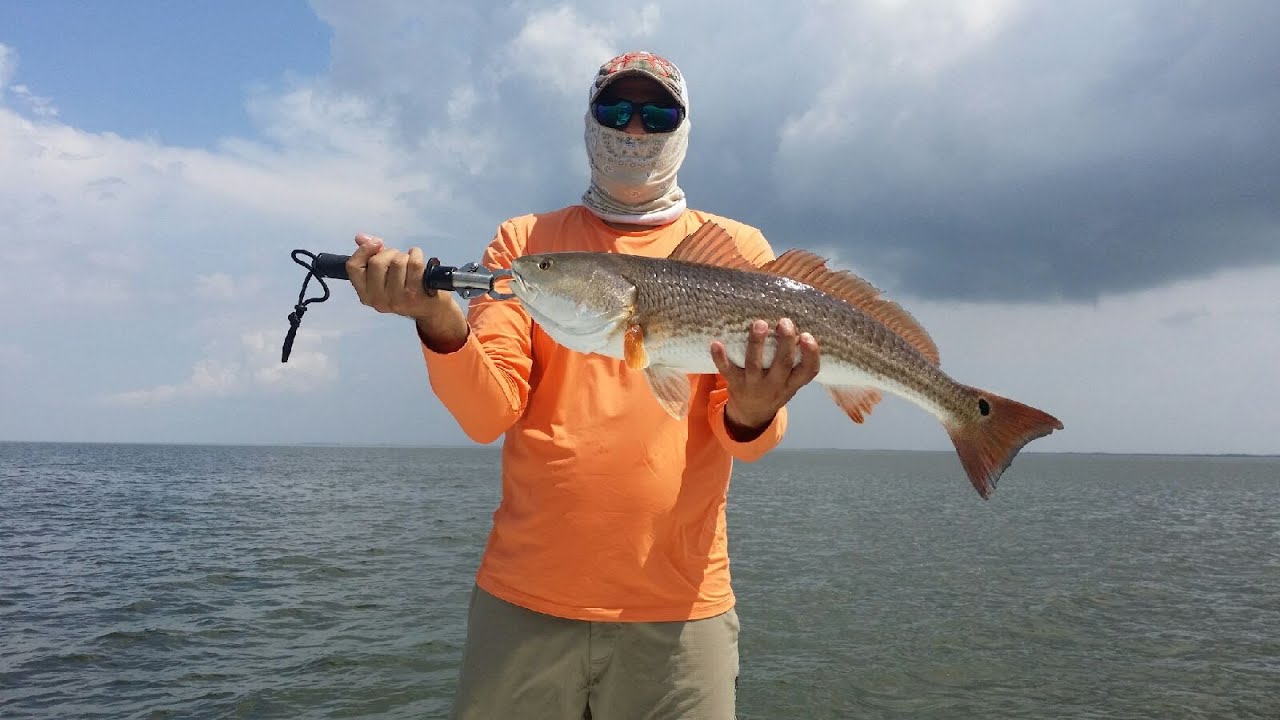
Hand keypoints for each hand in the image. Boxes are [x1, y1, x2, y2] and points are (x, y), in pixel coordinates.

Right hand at [347, 233, 467, 351]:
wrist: (431, 309)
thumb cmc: (405, 287)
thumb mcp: (384, 275)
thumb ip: (370, 256)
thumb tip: (360, 237)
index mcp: (365, 295)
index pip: (353, 267)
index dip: (364, 250)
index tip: (377, 243)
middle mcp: (378, 300)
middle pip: (377, 262)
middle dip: (389, 253)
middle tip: (398, 258)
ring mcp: (397, 299)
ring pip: (397, 261)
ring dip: (405, 256)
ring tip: (409, 264)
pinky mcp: (416, 294)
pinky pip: (414, 263)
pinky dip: (417, 255)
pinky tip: (419, 260)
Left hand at [710, 318, 820, 440]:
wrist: (751, 415)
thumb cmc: (775, 388)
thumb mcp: (791, 382)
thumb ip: (796, 361)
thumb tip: (798, 327)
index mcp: (792, 383)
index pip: (808, 371)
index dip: (810, 354)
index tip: (807, 336)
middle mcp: (774, 385)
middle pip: (782, 364)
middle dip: (785, 342)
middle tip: (785, 322)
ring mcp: (753, 384)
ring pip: (754, 364)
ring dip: (756, 344)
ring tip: (760, 324)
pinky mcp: (734, 382)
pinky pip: (726, 370)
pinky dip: (720, 357)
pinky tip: (716, 343)